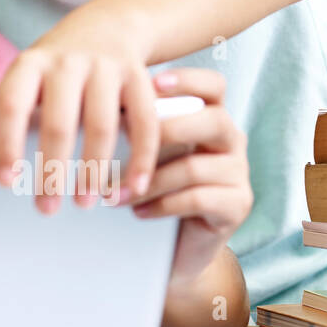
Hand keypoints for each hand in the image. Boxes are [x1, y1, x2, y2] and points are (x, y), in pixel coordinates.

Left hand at [0, 6, 157, 212]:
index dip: (6, 144)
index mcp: (30, 65)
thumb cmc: (55, 66)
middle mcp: (67, 63)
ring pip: (101, 125)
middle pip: (58, 122)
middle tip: (46, 207)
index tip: (5, 181)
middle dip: (52, 170)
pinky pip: (144, 122)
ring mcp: (105, 67)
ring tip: (85, 202)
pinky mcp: (138, 76)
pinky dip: (141, 159)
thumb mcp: (25, 76)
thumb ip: (4, 107)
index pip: (12, 106)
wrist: (108, 26)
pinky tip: (134, 186)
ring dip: (94, 170)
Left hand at [129, 68, 251, 287]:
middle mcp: (230, 141)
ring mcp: (238, 174)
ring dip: (147, 180)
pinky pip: (199, 199)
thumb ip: (133, 125)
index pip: (214, 86)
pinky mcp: (237, 206)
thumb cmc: (151, 187)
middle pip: (213, 121)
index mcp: (210, 117)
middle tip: (121, 140)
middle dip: (164, 130)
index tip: (152, 81)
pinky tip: (138, 212)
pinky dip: (162, 205)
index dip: (188, 79)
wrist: (175, 247)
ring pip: (195, 166)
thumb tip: (87, 107)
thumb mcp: (143, 151)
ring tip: (112, 194)